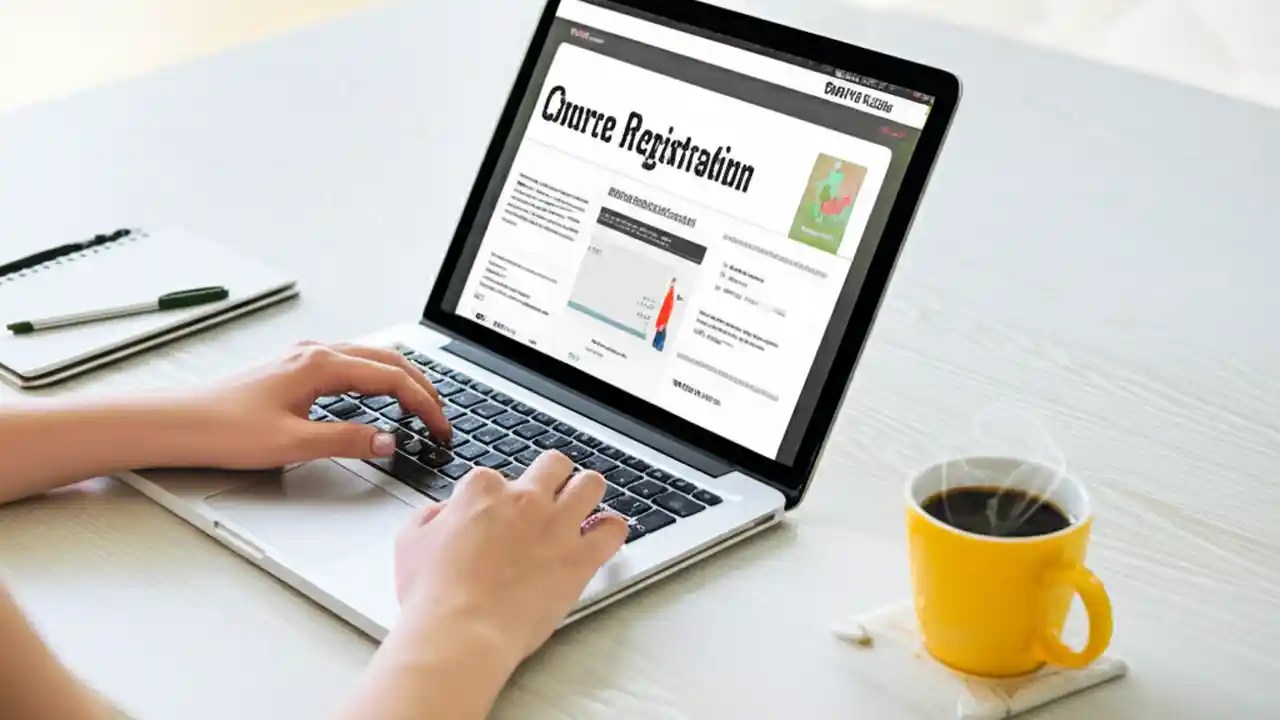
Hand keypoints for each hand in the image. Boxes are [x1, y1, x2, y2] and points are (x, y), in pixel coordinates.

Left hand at [186, 342, 449, 469]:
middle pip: (388, 361)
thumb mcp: (294, 444)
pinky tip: (375, 398)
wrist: (178, 424)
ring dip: (400, 380)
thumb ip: (348, 441)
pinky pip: (350, 365)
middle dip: (421, 388)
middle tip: (440, 418)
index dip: (424, 404)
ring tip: (418, 406)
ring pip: (370, 359)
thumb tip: (389, 441)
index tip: (440, 428)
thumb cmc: (224, 430)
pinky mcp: (293, 369)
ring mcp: (304, 358)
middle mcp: (315, 353)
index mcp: (321, 365)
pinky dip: (376, 379)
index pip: (392, 379)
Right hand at [394, 451, 628, 662]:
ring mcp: (556, 525)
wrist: (460, 632)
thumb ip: (428, 518)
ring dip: (586, 493)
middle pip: (553, 465)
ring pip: (590, 484)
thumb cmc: (434, 596)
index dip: (497, 497)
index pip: (497, 476)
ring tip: (581, 509)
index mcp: (482, 490)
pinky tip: (602, 536)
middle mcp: (525, 499)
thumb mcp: (410, 544)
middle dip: (551, 478)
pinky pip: (613, 529)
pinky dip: (611, 530)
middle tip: (547, 499)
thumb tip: (441, 513)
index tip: (496, 517)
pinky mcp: (580, 557)